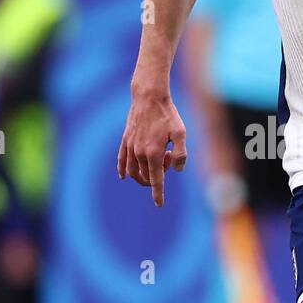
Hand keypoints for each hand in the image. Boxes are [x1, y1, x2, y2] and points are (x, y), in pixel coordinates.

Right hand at [117, 91, 186, 206]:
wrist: (149, 97)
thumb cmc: (167, 114)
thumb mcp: (180, 133)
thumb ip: (180, 154)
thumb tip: (177, 170)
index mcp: (153, 153)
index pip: (156, 181)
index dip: (158, 194)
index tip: (159, 205)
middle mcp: (139, 153)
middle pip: (147, 176)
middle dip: (158, 175)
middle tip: (169, 157)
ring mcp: (130, 147)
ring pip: (134, 171)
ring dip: (144, 174)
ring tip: (157, 159)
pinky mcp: (125, 140)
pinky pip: (122, 160)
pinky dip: (123, 170)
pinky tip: (124, 176)